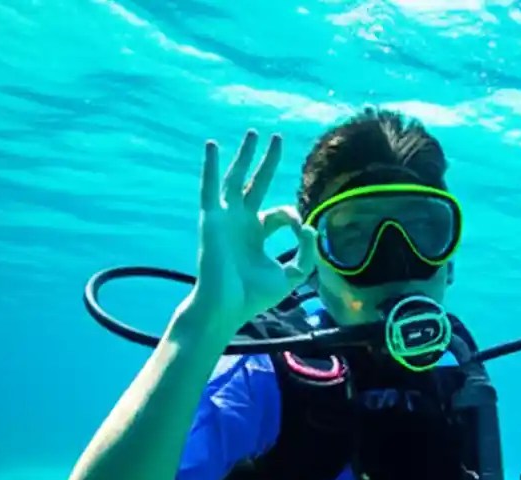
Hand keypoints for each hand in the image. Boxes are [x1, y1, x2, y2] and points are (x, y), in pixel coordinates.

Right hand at [189, 130, 316, 332]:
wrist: (227, 306)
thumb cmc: (254, 295)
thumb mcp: (291, 275)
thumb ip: (307, 253)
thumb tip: (311, 226)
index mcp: (258, 234)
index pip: (281, 214)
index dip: (296, 218)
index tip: (303, 231)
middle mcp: (242, 222)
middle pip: (257, 183)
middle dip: (268, 161)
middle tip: (277, 138)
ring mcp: (226, 218)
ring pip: (237, 179)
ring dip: (245, 155)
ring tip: (253, 133)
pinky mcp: (212, 219)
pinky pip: (210, 187)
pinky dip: (211, 166)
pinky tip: (212, 146)